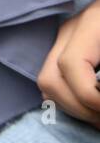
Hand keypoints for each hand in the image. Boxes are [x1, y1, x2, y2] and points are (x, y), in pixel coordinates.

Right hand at [38, 0, 99, 126]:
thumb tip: (97, 93)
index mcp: (90, 24)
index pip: (70, 66)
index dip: (90, 97)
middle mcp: (69, 31)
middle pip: (49, 79)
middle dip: (78, 109)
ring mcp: (66, 37)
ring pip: (47, 82)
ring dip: (73, 108)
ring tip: (98, 118)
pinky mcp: (70, 44)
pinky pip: (56, 78)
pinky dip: (70, 99)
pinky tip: (92, 108)